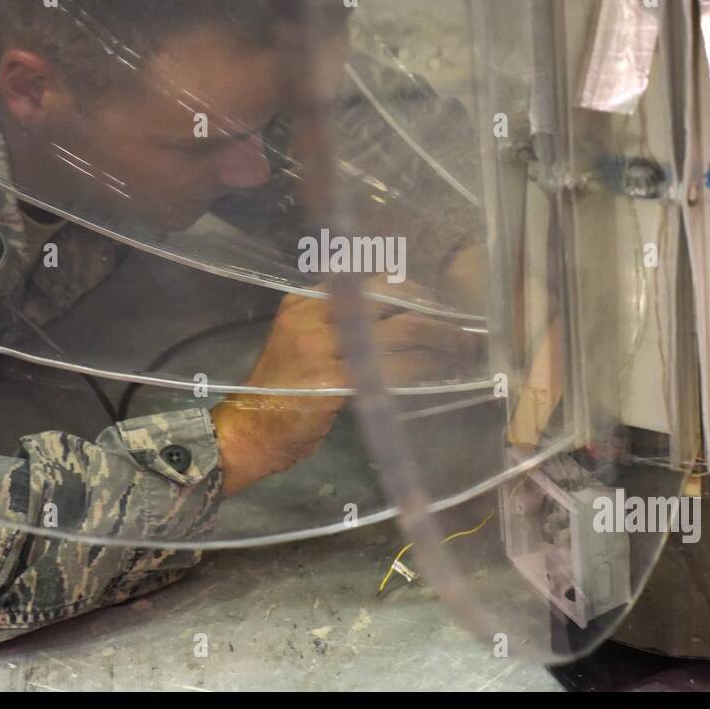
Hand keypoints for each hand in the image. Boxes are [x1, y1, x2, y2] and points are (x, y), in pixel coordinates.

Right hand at [211, 278, 481, 495]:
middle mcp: (312, 315)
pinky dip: (422, 369)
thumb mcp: (301, 341)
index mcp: (304, 301)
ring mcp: (321, 346)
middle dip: (429, 308)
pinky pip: (393, 368)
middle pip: (388, 296)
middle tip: (457, 323)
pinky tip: (439, 373)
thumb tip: (394, 315)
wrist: (249, 431)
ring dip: (437, 338)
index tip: (432, 297)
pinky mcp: (333, 381)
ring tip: (461, 346)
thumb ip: (336, 324)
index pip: (364, 277)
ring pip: (398, 329)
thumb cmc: (280, 392)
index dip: (405, 284)